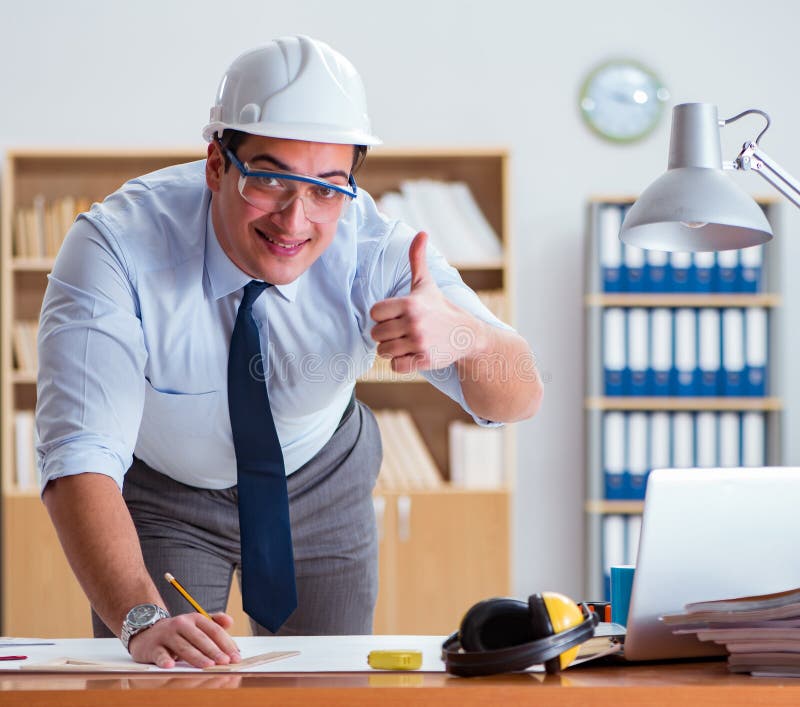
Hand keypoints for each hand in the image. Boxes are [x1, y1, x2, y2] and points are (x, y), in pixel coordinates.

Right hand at [128, 612, 240, 668]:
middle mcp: (181, 624)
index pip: (214, 631)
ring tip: (208, 666)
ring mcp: (166, 634)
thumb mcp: (196, 624)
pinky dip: (164, 660)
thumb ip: (214, 623)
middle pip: (201, 639)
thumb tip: (230, 621)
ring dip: (197, 657)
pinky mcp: (153, 646)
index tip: (235, 656)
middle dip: (214, 651)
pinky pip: (160, 654)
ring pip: (184, 647)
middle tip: (225, 662)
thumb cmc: (178, 632)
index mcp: (195, 619)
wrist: (147, 632)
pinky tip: (170, 666)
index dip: (226, 643)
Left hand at [370, 232, 482, 373]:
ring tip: (405, 343)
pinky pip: (395, 366)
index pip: (375, 313)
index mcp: (410, 302)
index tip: (395, 316)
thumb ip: (417, 258)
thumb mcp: (426, 283)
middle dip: (385, 335)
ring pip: (383, 351)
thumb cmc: (440, 307)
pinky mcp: (424, 360)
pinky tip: (410, 355)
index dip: (382, 316)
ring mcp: (419, 342)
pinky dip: (399, 363)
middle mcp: (414, 322)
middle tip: (401, 332)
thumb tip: (421, 232)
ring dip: (391, 350)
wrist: (466, 334)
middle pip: (376, 334)